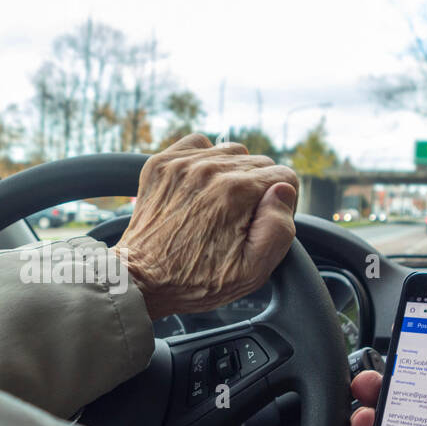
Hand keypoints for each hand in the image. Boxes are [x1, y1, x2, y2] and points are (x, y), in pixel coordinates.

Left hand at [111, 133, 298, 320]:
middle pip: (260, 163)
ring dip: (233, 173)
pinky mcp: (161, 164)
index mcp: (235, 192)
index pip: (285, 177)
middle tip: (238, 221)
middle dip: (258, 190)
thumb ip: (279, 229)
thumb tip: (283, 191)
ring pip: (232, 151)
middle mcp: (208, 170)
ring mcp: (181, 164)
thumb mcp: (252, 272)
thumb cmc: (195, 281)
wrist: (141, 280)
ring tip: (219, 205)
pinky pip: (199, 144)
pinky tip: (201, 186)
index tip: (261, 223)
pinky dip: (205, 159)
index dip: (280, 205)